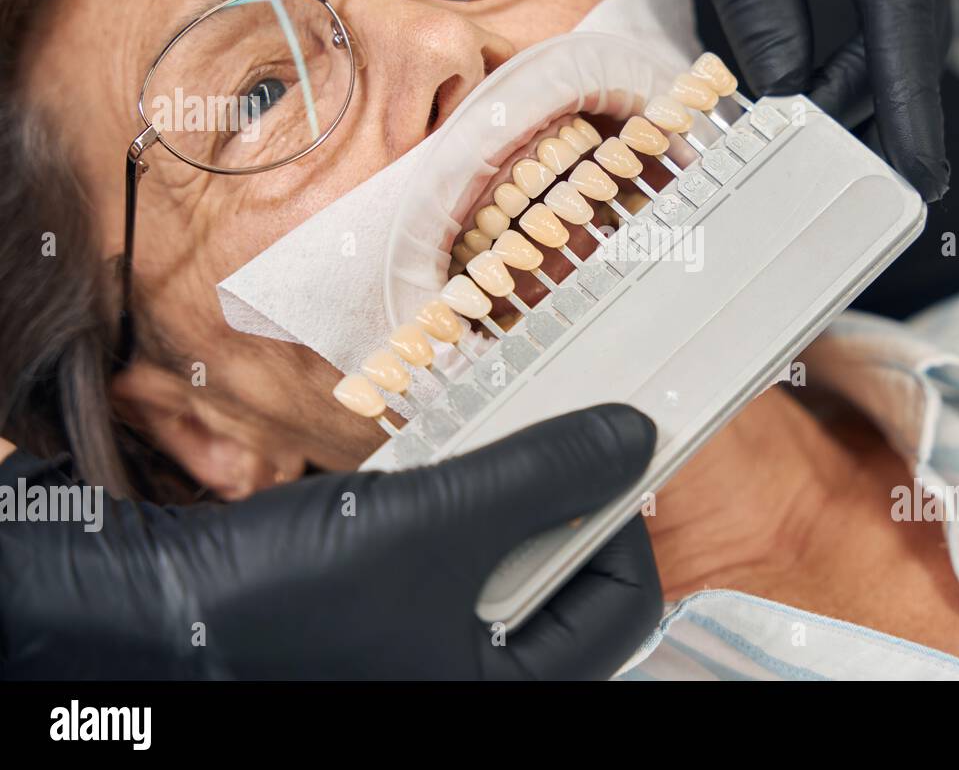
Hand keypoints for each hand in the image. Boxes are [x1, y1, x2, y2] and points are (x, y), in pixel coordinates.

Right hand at [0, 404, 660, 678]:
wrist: (157, 609)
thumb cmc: (290, 593)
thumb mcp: (436, 521)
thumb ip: (544, 475)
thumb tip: (633, 436)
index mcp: (506, 690)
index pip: (624, 607)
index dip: (622, 521)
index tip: (606, 449)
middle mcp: (478, 682)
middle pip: (573, 587)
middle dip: (558, 505)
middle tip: (540, 438)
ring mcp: (437, 658)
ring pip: (515, 569)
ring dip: (508, 501)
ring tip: (477, 452)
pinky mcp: (400, 626)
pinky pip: (463, 566)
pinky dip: (462, 513)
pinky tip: (433, 475)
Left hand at [618, 0, 952, 199]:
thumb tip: (785, 86)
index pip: (911, 18)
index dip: (914, 105)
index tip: (923, 175)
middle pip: (908, 26)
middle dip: (875, 99)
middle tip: (835, 167)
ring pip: (879, 17)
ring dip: (843, 75)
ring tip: (800, 129)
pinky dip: (822, 44)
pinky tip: (794, 78)